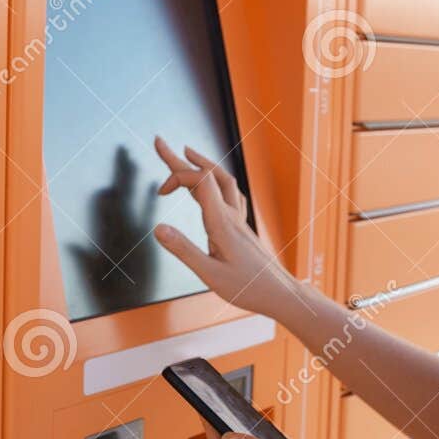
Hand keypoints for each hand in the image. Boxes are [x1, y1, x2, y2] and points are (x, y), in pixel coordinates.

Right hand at [151, 136, 302, 319]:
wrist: (280, 294)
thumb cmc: (248, 288)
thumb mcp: (210, 274)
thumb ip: (183, 250)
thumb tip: (158, 228)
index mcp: (221, 223)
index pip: (199, 181)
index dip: (176, 171)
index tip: (158, 188)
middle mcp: (231, 216)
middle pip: (209, 174)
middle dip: (182, 159)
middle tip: (162, 145)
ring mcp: (239, 220)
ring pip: (223, 180)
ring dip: (203, 165)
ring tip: (186, 157)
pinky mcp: (243, 227)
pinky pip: (230, 194)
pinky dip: (216, 181)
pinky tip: (213, 187)